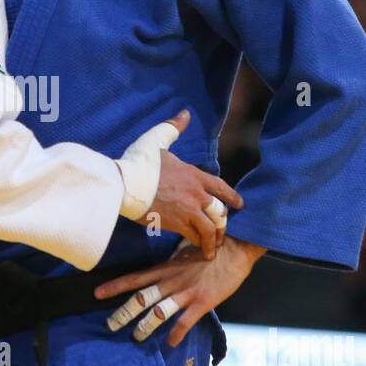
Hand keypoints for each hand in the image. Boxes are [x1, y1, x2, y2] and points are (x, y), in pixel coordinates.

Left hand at [95, 236, 265, 346]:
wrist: (237, 248)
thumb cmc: (212, 248)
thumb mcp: (185, 252)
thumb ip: (172, 263)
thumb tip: (161, 270)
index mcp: (166, 268)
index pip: (134, 278)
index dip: (115, 286)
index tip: (97, 293)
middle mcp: (171, 280)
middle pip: (141, 298)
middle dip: (123, 313)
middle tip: (110, 325)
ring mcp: (186, 292)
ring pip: (159, 312)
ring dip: (145, 327)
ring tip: (136, 337)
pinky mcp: (203, 302)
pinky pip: (185, 322)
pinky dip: (176, 334)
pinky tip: (171, 344)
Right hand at [138, 111, 242, 259]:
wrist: (125, 184)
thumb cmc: (139, 162)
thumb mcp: (157, 140)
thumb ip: (172, 128)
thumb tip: (184, 114)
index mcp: (194, 175)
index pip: (221, 187)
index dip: (232, 196)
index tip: (239, 204)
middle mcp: (196, 194)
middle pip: (219, 211)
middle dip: (223, 223)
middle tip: (223, 231)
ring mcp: (188, 210)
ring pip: (209, 228)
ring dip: (213, 239)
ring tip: (212, 249)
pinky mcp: (176, 224)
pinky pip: (194, 237)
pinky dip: (199, 244)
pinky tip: (200, 251)